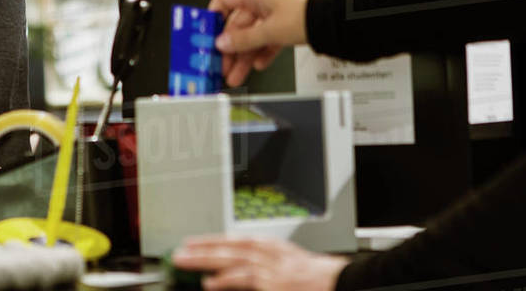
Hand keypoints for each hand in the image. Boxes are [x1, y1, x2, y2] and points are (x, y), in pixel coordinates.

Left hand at [173, 235, 349, 289]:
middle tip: (178, 252)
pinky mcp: (276, 284)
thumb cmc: (322, 279)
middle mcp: (272, 254)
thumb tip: (237, 274)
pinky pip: (246, 280)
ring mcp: (274, 269)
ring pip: (233, 260)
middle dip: (202, 249)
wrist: (347, 282)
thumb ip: (267, 265)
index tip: (193, 243)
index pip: (237, 241)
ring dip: (207, 261)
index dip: (213, 242)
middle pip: (230, 247)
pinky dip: (227, 280)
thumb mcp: (292, 266)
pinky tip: (211, 284)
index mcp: (276, 248)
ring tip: (185, 263)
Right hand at [208, 0, 313, 86]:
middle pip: (237, 25)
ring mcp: (273, 14)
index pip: (223, 1)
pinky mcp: (284, 26)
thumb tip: (223, 43)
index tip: (205, 35)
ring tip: (236, 74)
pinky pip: (266, 40)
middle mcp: (262, 1)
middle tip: (222, 64)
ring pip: (252, 36)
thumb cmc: (306, 13)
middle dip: (230, 48)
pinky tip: (259, 64)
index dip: (212, 18)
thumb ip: (244, 39)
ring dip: (244, 56)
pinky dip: (261, 52)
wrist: (333, 21)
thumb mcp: (269, 30)